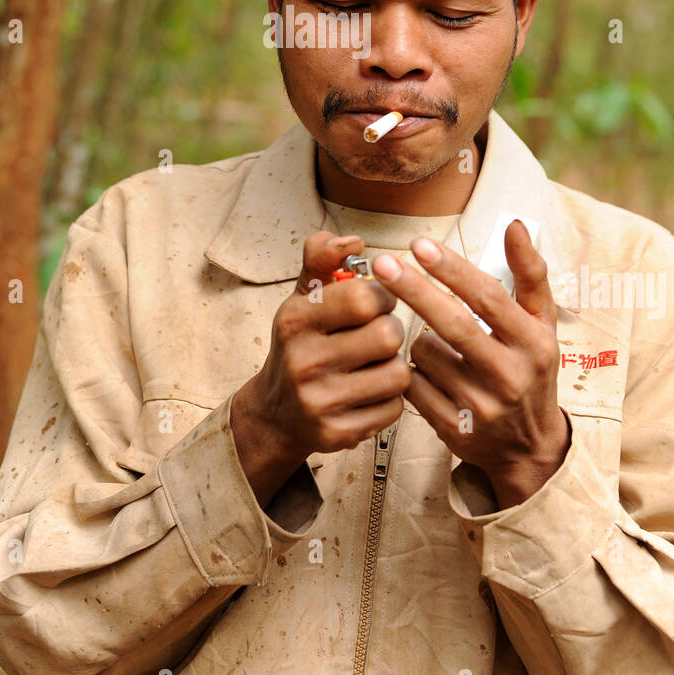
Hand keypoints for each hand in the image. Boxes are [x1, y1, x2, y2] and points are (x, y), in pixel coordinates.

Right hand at [231, 232, 410, 507]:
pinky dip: (390, 398)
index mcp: (295, 319)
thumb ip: (322, 256)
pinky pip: (394, 408)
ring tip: (376, 362)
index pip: (365, 296)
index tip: (375, 302)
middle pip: (388, 335)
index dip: (382, 296)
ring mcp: (319, 402)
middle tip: (379, 334)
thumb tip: (353, 240)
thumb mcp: (302, 296)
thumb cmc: (301, 342)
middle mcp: (303, 361)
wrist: (276, 413)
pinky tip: (371, 391)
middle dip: (391, 330)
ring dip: (394, 365)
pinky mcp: (337, 434)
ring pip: (397, 374)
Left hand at [371, 222, 568, 509]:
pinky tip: (425, 367)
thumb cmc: (531, 369)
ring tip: (431, 336)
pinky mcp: (453, 428)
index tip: (420, 245)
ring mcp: (481, 407)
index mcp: (534, 343)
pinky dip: (410, 367)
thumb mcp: (541, 322)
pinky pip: (413, 384)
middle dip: (414, 290)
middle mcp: (511, 376)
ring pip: (425, 353)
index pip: (488, 299)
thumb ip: (529, 272)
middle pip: (452, 324)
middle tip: (383, 264)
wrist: (529, 447)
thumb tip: (516, 225)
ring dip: (416, 335)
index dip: (452, 269)